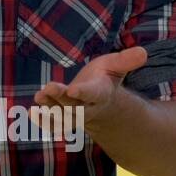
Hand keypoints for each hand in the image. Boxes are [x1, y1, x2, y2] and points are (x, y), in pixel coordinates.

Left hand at [32, 46, 147, 124]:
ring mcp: (72, 115)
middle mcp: (86, 108)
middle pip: (73, 106)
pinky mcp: (60, 118)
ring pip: (60, 114)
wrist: (99, 103)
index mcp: (100, 94)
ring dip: (48, 107)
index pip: (92, 94)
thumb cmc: (105, 79)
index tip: (73, 89)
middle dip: (61, 99)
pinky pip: (52, 123)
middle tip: (48, 88)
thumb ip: (126, 61)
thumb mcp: (115, 66)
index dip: (83, 92)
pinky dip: (42, 121)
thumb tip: (143, 51)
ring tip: (38, 96)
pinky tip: (32, 113)